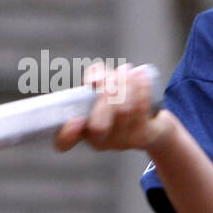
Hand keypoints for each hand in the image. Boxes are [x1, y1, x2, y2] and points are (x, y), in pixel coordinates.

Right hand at [54, 62, 172, 152]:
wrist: (148, 120)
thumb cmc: (115, 101)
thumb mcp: (100, 88)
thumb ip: (93, 77)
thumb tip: (95, 78)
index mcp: (80, 131)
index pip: (64, 142)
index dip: (68, 134)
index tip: (76, 120)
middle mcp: (99, 141)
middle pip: (99, 126)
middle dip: (105, 99)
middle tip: (111, 79)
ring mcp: (122, 141)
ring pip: (123, 113)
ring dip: (125, 86)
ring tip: (126, 69)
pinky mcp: (144, 136)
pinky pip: (142, 110)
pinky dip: (141, 88)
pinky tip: (140, 75)